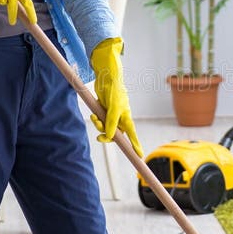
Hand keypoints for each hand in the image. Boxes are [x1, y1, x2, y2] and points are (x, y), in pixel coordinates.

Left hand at [90, 37, 142, 156]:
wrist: (106, 78)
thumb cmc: (114, 90)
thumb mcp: (113, 108)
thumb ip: (112, 123)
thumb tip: (111, 136)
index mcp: (126, 118)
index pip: (132, 135)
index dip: (135, 145)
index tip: (139, 155)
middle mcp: (120, 118)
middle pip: (116, 135)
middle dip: (107, 136)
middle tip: (99, 138)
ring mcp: (112, 115)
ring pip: (106, 129)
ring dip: (99, 126)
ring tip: (94, 118)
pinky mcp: (104, 111)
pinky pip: (100, 121)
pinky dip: (96, 120)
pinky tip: (93, 115)